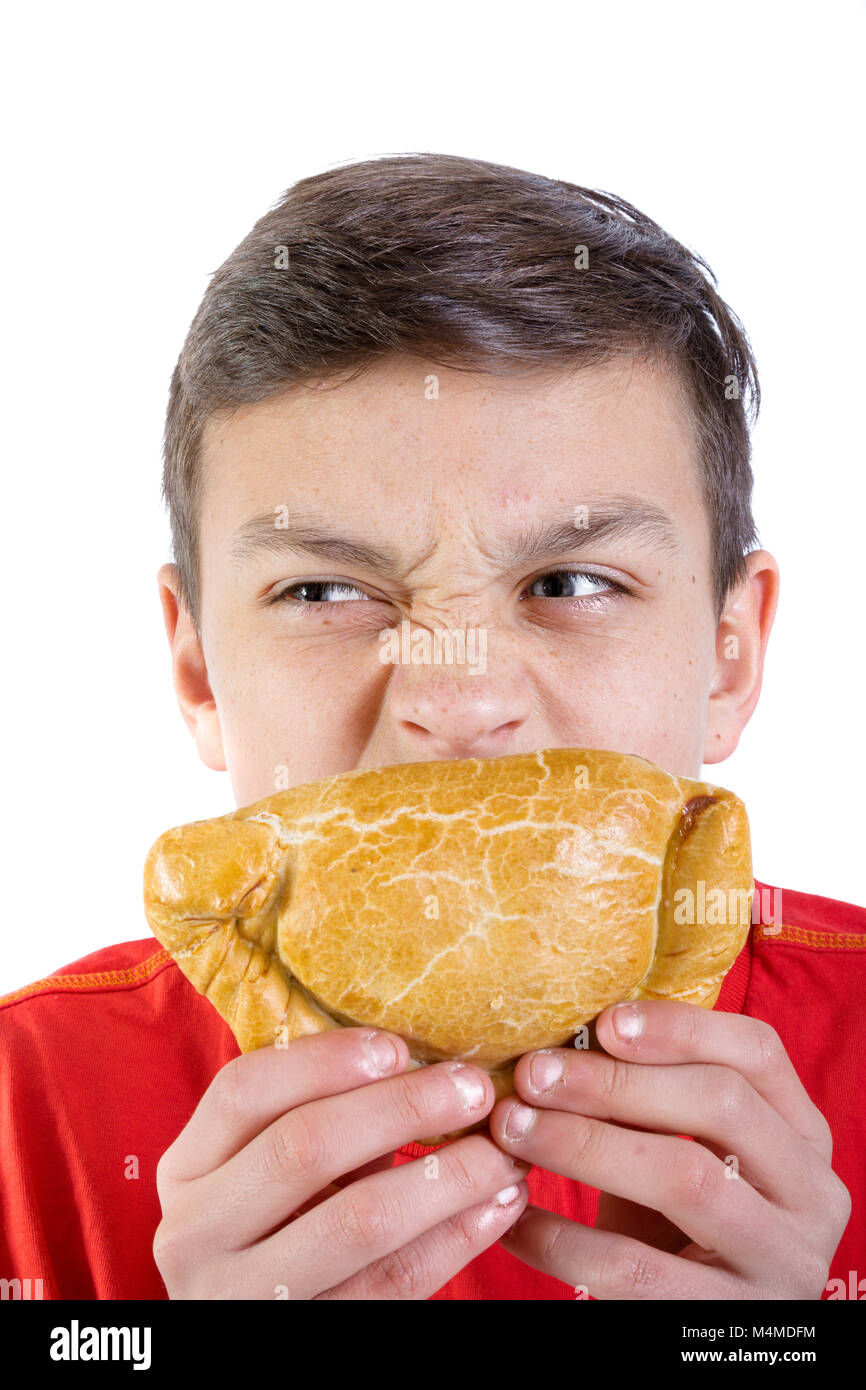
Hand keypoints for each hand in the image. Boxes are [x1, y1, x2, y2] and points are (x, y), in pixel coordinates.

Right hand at [153, 1027, 529, 1298]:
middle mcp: (195, 1233)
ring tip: (503, 1152)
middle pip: (303, 1147)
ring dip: (444, 1178)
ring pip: (356, 1221)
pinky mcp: (303, 1340)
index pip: (243, 1090)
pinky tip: (497, 1207)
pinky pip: (392, 1284)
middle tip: (473, 1089)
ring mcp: (243, 1297)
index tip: (398, 1046)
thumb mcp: (267, 1172)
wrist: (255, 1323)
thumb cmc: (276, 1227)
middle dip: (401, 1108)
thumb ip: (317, 1119)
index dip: (324, 1060)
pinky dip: (455, 1239)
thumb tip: (423, 1060)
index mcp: (186, 1169)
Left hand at [490, 1000, 850, 1298]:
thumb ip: (644, 1099)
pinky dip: (562, 1238)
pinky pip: (634, 1268)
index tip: (602, 1021)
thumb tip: (558, 1045)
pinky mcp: (730, 1320)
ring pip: (684, 1178)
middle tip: (533, 1075)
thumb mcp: (680, 1153)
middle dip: (614, 1082)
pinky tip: (513, 1218)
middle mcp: (812, 1194)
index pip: (757, 1052)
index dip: (680, 1027)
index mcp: (802, 1135)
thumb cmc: (678, 1223)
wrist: (699, 1333)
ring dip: (583, 1144)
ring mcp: (783, 1261)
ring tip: (513, 1130)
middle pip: (720, 1104)